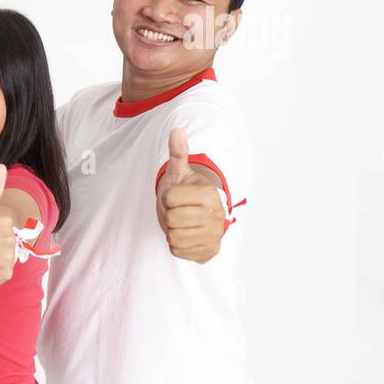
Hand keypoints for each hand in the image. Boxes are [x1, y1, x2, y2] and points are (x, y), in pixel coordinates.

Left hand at [157, 128, 226, 263]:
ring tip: (181, 223)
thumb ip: (178, 153)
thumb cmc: (185, 193)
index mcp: (210, 194)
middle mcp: (217, 215)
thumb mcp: (180, 173)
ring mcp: (214, 235)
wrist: (198, 218)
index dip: (166, 198)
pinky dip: (175, 244)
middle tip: (177, 211)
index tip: (175, 197)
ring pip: (173, 236)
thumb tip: (176, 131)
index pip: (169, 199)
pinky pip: (177, 250)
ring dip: (171, 230)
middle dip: (168, 215)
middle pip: (171, 219)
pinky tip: (185, 235)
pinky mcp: (207, 252)